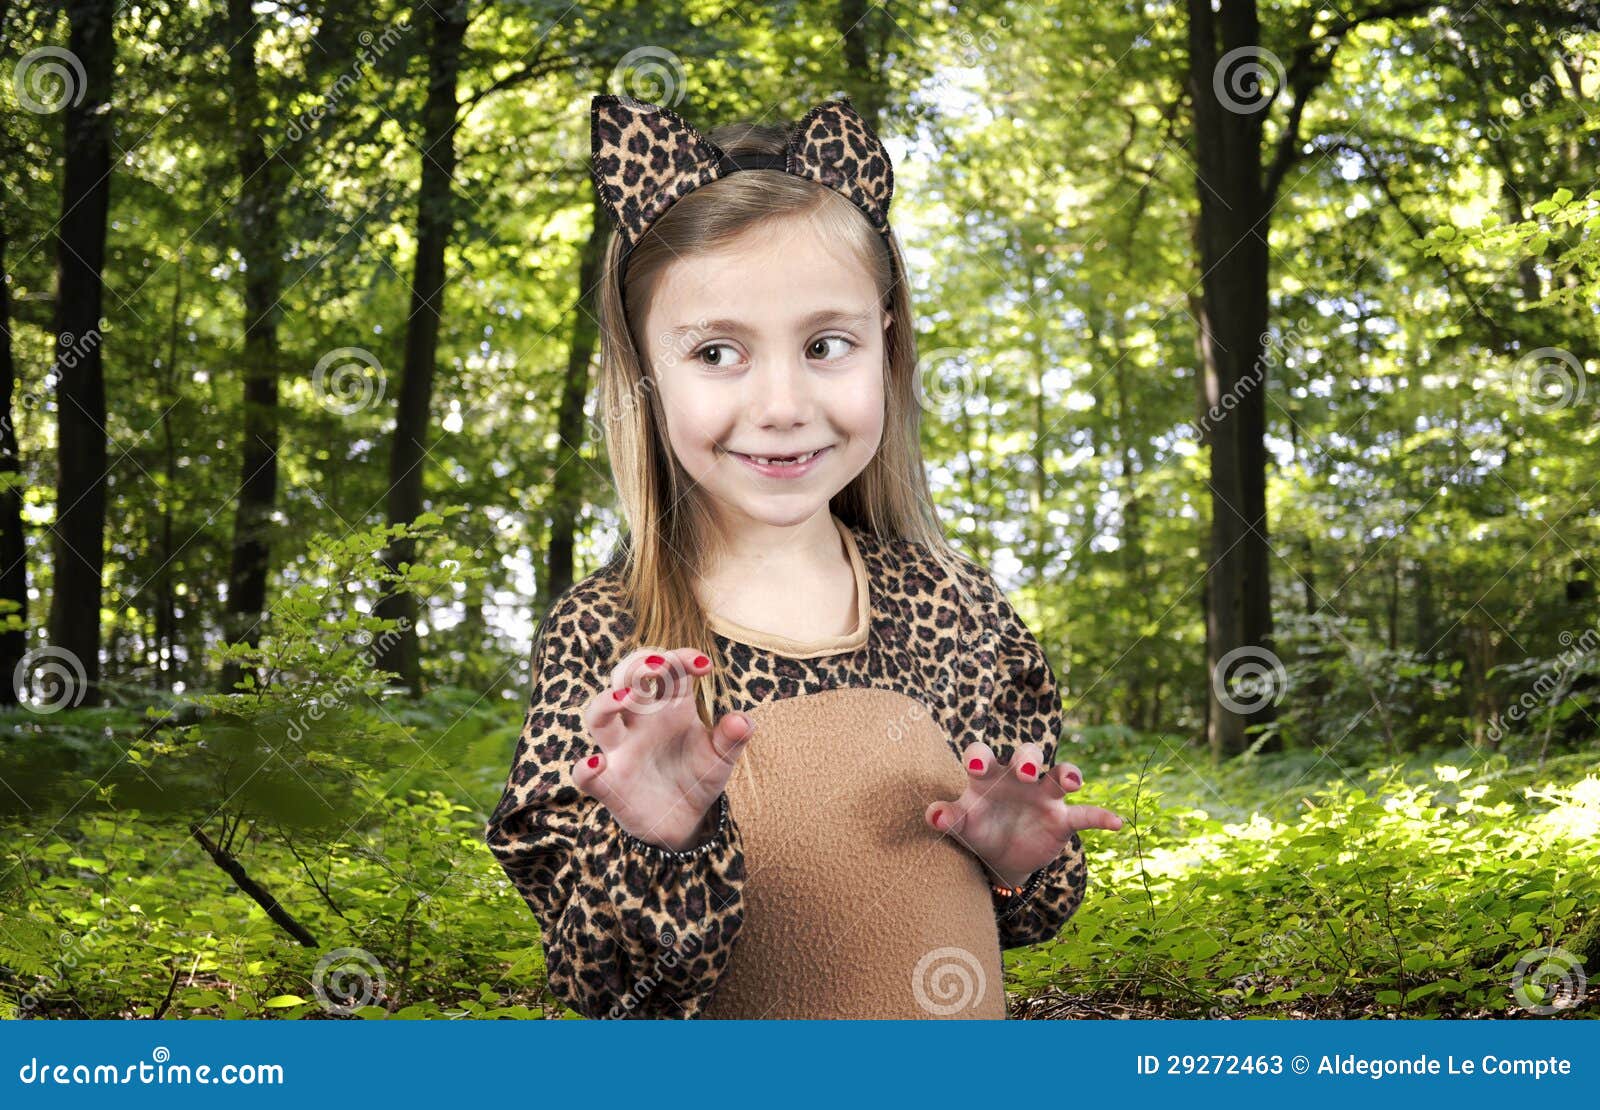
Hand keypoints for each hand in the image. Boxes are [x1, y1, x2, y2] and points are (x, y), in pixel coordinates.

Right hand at [572, 646, 753, 851]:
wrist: (685, 822)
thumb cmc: (699, 777)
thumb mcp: (721, 758)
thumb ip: (732, 738)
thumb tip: (742, 720)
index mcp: (671, 706)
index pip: (670, 670)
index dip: (681, 658)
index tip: (703, 664)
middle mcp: (641, 721)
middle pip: (626, 680)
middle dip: (637, 666)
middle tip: (657, 665)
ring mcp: (621, 750)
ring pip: (598, 716)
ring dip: (607, 702)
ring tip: (625, 697)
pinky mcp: (608, 783)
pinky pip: (586, 774)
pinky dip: (586, 768)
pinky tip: (597, 764)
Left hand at [924, 740, 1123, 888]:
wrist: (1001, 856)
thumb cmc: (977, 828)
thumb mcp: (962, 826)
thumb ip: (948, 818)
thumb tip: (934, 815)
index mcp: (987, 776)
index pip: (982, 755)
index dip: (980, 756)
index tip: (976, 766)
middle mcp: (1018, 779)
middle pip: (1027, 755)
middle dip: (1028, 759)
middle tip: (1027, 772)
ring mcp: (1043, 796)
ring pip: (1058, 774)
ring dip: (1066, 774)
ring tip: (1071, 782)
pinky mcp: (1062, 819)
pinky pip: (1085, 814)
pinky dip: (1100, 816)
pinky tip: (1116, 823)